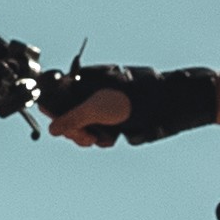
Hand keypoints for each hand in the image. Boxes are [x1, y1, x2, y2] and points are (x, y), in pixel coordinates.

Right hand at [37, 63, 219, 147]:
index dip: (55, 113)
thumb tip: (53, 129)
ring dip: (91, 136)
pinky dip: (105, 137)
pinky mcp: (114, 119)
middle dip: (76, 130)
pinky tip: (114, 136)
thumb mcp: (98, 108)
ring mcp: (103, 107)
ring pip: (86, 128)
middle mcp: (92, 93)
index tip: (60, 126)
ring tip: (101, 137)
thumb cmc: (134, 98)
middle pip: (70, 116)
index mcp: (85, 81)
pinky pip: (101, 133)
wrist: (167, 104)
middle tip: (86, 137)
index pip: (58, 96)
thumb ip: (73, 118)